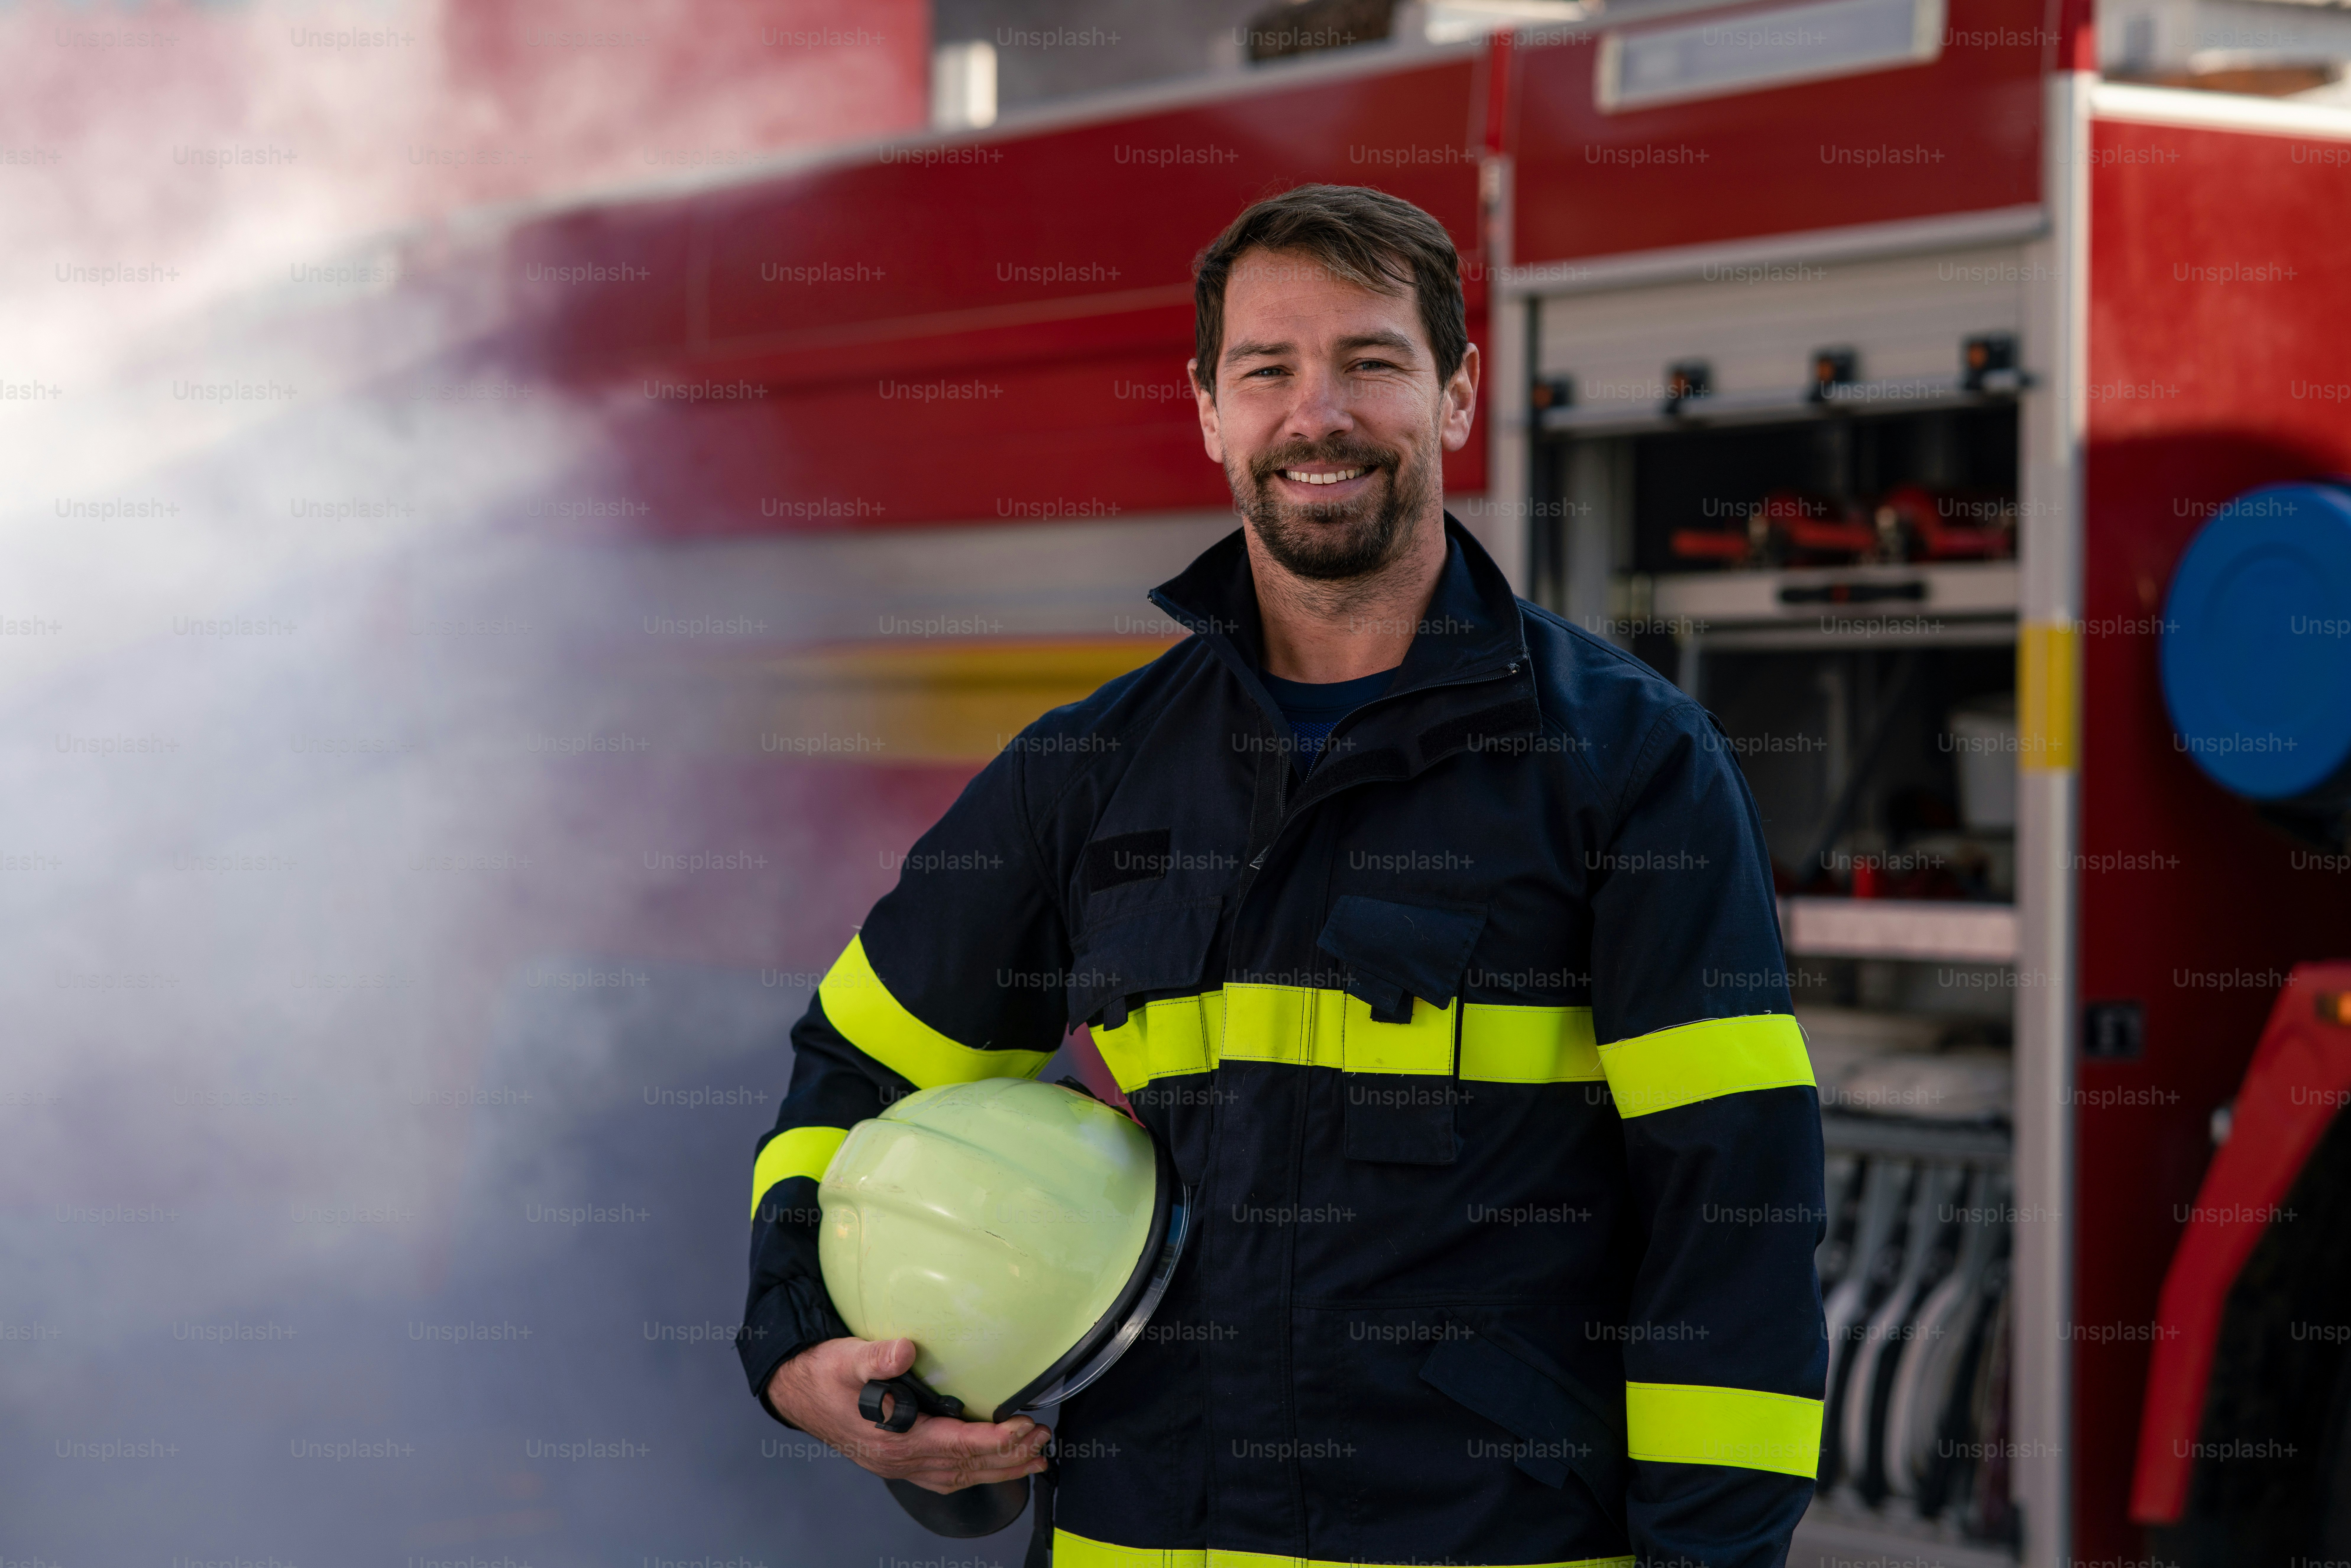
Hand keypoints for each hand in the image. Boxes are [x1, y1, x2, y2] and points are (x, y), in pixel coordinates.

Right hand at [765, 1335, 1050, 1494]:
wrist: (795, 1392)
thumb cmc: (822, 1375)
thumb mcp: (844, 1359)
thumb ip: (876, 1357)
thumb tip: (906, 1349)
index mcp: (894, 1439)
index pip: (956, 1445)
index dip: (995, 1439)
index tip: (1024, 1427)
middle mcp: (899, 1460)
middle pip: (965, 1467)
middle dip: (1008, 1458)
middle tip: (1043, 1443)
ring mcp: (898, 1465)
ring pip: (958, 1476)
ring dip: (998, 1468)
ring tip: (1032, 1458)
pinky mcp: (897, 1461)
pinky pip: (944, 1477)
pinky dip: (973, 1473)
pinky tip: (989, 1467)